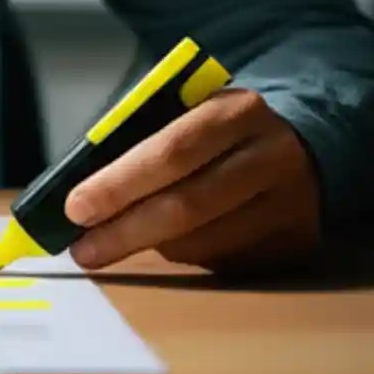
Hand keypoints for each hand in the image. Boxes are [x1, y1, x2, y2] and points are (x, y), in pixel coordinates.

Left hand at [64, 89, 320, 273]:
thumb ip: (140, 142)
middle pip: (188, 205)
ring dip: (152, 247)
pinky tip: (169, 244)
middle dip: (125, 231)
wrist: (298, 148)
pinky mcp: (295, 243)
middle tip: (83, 249)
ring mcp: (290, 204)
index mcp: (236, 111)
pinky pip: (223, 262)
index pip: (172, 150)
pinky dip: (185, 257)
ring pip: (203, 243)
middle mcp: (272, 156)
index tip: (76, 208)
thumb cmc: (215, 134)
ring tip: (117, 242)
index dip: (120, 183)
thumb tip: (81, 192)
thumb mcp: (185, 114)